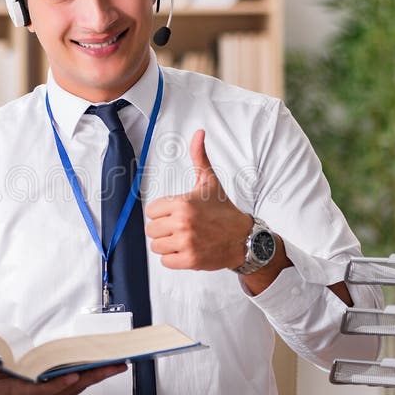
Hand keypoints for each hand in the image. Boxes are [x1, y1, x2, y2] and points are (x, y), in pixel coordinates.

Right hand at [0, 356, 126, 394]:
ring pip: (80, 386)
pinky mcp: (62, 392)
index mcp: (23, 392)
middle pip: (71, 388)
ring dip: (100, 375)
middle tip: (112, 365)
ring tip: (119, 362)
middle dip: (92, 377)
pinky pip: (82, 383)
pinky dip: (97, 375)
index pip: (43, 392)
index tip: (72, 377)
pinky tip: (111, 365)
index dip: (58, 386)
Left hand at [144, 129, 252, 270]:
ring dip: (167, 244)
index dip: (162, 212)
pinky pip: (165, 261)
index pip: (152, 211)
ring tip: (183, 238)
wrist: (243, 238)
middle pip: (151, 230)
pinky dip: (173, 258)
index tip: (176, 213)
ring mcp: (186, 243)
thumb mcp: (210, 182)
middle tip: (179, 227)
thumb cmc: (223, 211)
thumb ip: (199, 157)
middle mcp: (183, 223)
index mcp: (183, 203)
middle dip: (163, 229)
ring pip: (157, 246)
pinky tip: (186, 250)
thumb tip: (199, 133)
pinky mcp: (190, 260)